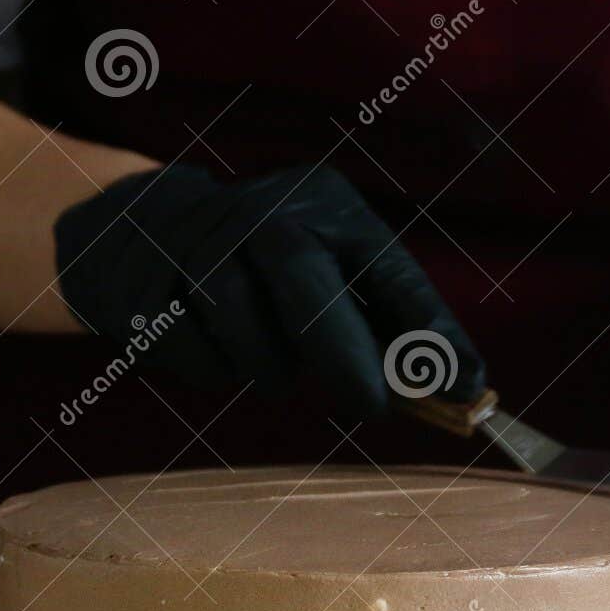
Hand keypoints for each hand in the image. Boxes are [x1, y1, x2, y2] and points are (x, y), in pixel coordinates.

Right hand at [53, 164, 483, 415]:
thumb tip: (457, 386)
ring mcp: (196, 243)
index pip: (386, 267)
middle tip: (372, 408)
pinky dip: (216, 369)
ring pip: (241, 323)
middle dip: (343, 353)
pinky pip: (193, 350)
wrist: (142, 230)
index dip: (428, 329)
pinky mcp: (148, 285)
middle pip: (302, 276)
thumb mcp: (330, 269)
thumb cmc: (265, 268)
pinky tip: (217, 348)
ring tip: (274, 371)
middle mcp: (259, 210)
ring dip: (268, 367)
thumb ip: (387, 323)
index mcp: (323, 202)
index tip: (467, 387)